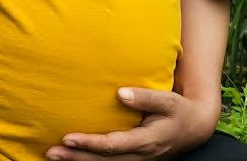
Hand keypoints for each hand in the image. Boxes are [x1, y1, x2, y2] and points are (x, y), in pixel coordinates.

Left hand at [46, 88, 219, 160]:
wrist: (194, 129)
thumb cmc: (179, 110)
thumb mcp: (168, 101)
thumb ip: (146, 97)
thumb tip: (120, 93)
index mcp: (147, 142)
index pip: (113, 145)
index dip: (90, 143)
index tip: (68, 137)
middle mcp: (140, 156)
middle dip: (76, 158)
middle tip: (51, 152)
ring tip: (52, 155)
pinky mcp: (132, 160)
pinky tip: (71, 157)